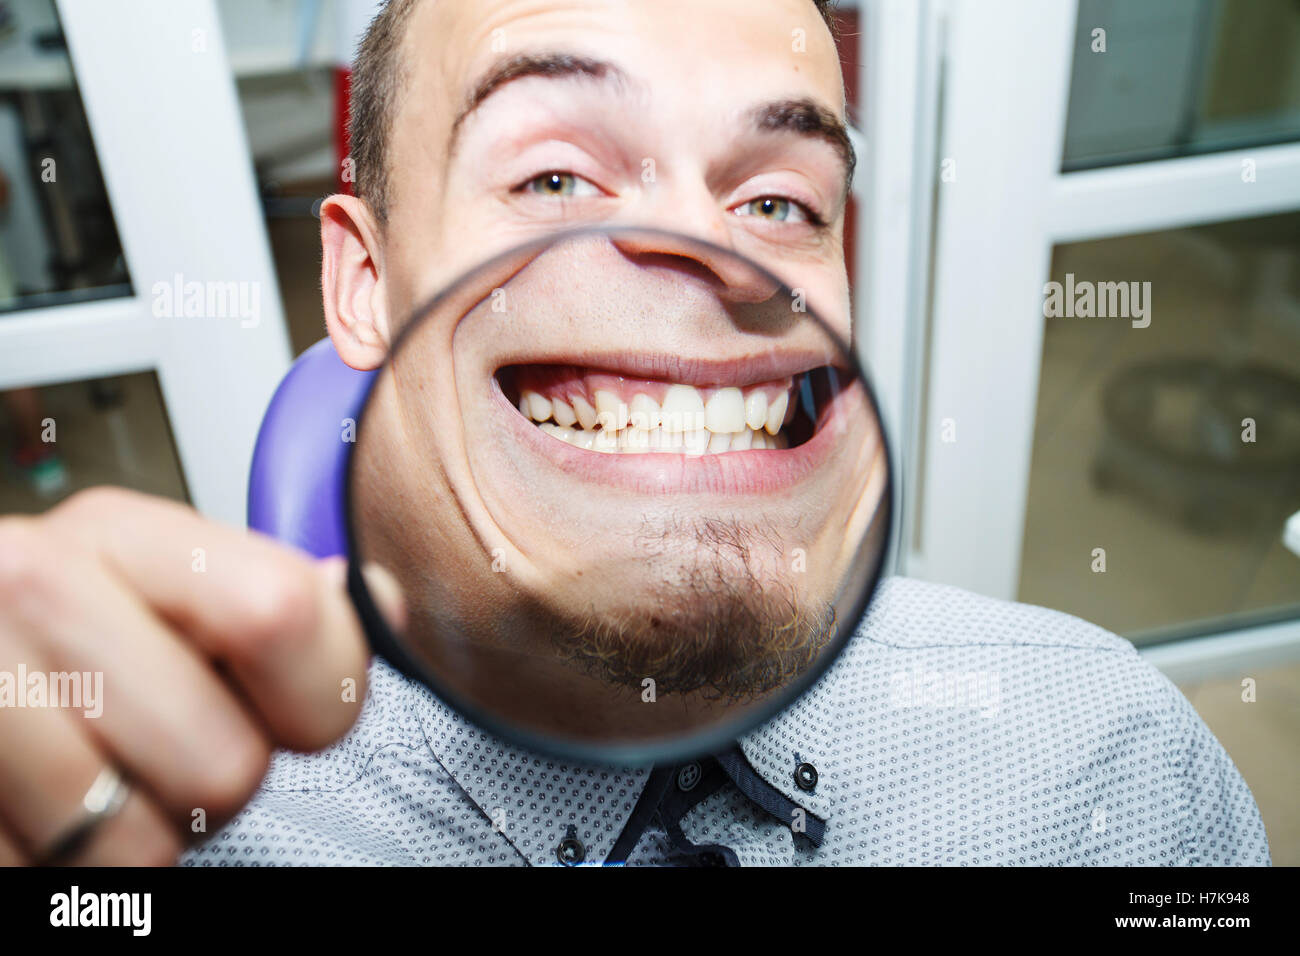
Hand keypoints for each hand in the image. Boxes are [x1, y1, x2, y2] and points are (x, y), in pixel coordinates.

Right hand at [0, 487, 396, 864]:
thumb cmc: (57, 641)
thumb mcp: (164, 591)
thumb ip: (280, 600)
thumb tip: (376, 598)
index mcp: (119, 533)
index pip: (285, 614)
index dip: (323, 692)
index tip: (297, 709)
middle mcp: (35, 589)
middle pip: (227, 764)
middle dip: (214, 782)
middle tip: (162, 746)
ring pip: (141, 847)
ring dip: (135, 836)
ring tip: (95, 777)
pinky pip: (53, 883)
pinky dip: (60, 868)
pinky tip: (40, 807)